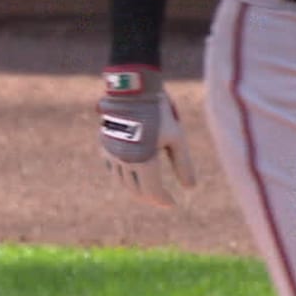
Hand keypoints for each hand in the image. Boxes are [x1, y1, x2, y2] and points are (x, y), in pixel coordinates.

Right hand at [98, 65, 195, 207]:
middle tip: (162, 198)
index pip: (153, 192)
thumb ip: (183, 165)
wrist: (132, 91)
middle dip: (150, 197)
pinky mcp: (104, 145)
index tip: (173, 203)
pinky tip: (132, 172)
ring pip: (122, 181)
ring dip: (135, 188)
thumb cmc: (159, 113)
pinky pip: (112, 168)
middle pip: (136, 190)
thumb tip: (190, 188)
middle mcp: (124, 162)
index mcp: (144, 162)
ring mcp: (112, 154)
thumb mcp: (176, 138)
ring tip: (148, 188)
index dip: (164, 200)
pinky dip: (123, 175)